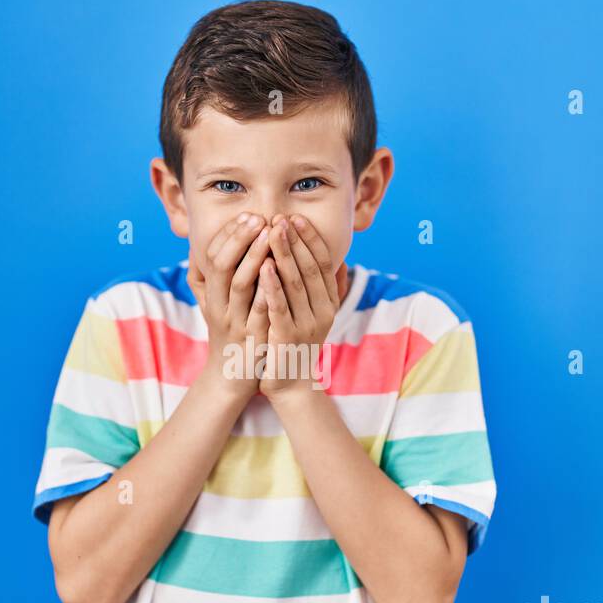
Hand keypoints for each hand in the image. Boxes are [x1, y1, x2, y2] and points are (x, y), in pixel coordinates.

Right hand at [187, 212, 272, 397]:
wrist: (231, 378)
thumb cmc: (229, 333)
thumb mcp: (214, 303)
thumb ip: (208, 277)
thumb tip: (198, 245)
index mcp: (211, 295)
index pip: (212, 257)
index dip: (228, 235)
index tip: (246, 215)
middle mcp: (218, 306)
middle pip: (222, 266)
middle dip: (239, 239)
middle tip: (258, 218)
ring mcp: (234, 323)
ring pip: (240, 285)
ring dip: (253, 257)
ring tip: (269, 235)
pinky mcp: (252, 339)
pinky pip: (259, 311)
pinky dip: (268, 290)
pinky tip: (278, 272)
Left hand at [258, 213, 340, 397]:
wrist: (290, 385)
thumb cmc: (295, 342)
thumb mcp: (313, 313)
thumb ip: (323, 288)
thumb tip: (339, 260)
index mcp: (329, 302)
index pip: (323, 263)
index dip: (311, 239)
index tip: (296, 218)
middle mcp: (323, 312)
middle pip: (309, 269)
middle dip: (295, 241)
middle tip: (281, 217)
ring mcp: (307, 326)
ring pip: (296, 284)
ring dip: (284, 255)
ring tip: (272, 232)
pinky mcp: (288, 339)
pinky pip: (280, 307)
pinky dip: (272, 286)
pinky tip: (263, 266)